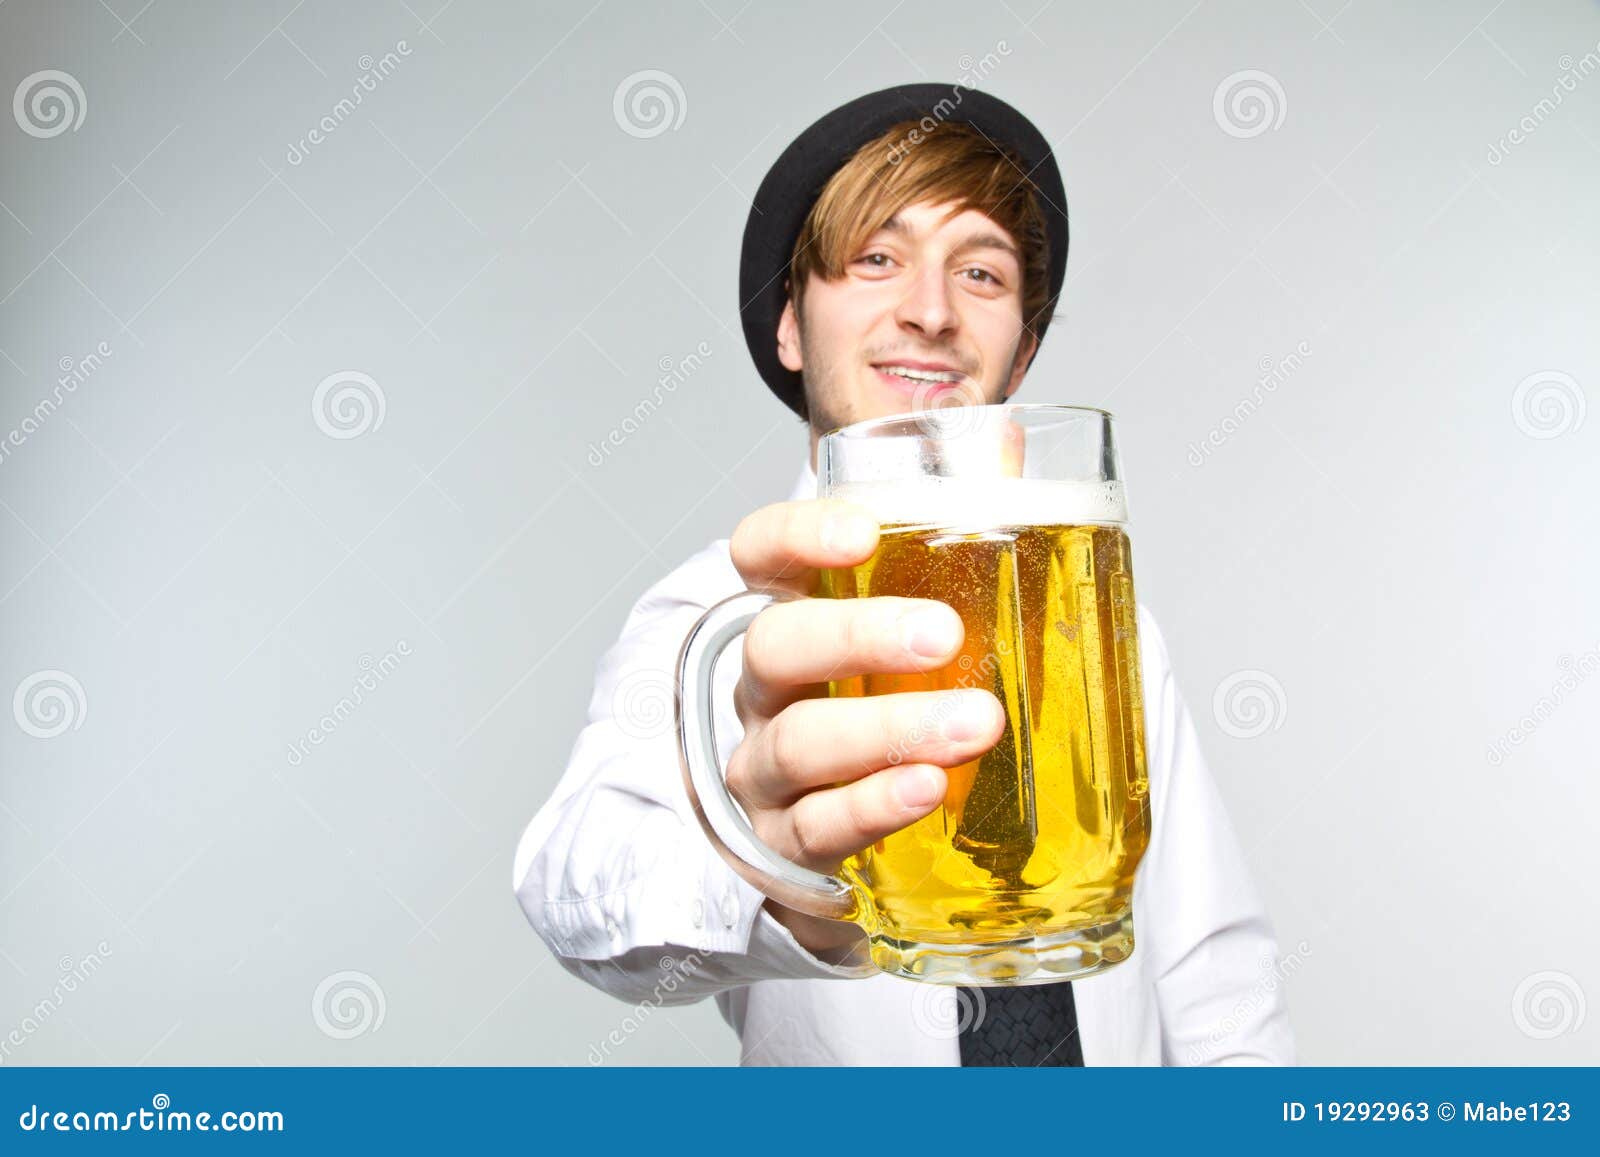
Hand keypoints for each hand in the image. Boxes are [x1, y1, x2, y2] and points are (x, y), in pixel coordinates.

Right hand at [724, 498, 1005, 955]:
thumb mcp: (927, 623)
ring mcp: (767, 769)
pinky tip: (923, 788)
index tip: (862, 530)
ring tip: (974, 723)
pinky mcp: (788, 844)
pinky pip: (816, 826)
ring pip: (797, 740)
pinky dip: (870, 805)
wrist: (880, 844)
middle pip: (775, 644)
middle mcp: (765, 690)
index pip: (759, 556)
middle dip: (856, 635)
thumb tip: (1015, 446)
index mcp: (793, 615)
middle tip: (943, 634)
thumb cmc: (897, 710)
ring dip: (885, 728)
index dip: (795, 535)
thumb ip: (965, 537)